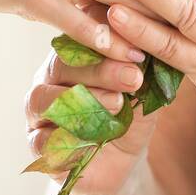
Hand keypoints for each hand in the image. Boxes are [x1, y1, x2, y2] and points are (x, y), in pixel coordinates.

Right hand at [24, 6, 156, 194]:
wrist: (122, 159)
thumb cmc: (132, 113)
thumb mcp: (145, 87)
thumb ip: (146, 65)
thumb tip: (160, 37)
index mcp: (75, 54)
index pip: (82, 35)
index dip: (109, 38)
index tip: (139, 48)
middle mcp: (51, 77)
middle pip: (63, 64)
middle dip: (101, 69)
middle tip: (133, 77)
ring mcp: (38, 110)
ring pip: (45, 98)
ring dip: (83, 100)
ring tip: (116, 104)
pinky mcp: (35, 143)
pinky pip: (39, 139)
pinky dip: (66, 138)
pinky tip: (92, 139)